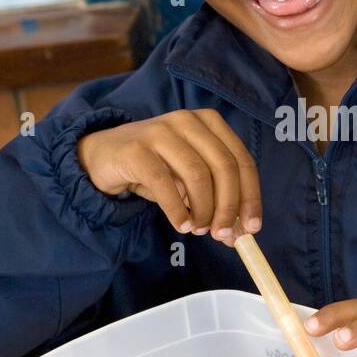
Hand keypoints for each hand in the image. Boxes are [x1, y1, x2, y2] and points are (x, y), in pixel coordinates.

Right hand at [77, 110, 260, 240]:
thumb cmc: (154, 168)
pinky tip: (181, 225)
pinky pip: (165, 183)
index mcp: (209, 123)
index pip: (241, 160)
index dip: (250, 196)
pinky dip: (177, 210)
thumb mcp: (189, 179)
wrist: (103, 157)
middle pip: (224, 167)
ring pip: (197, 175)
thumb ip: (215, 199)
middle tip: (223, 235)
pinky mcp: (136, 149)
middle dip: (228, 207)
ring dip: (203, 210)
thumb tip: (239, 233)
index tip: (252, 228)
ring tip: (198, 229)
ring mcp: (161, 131)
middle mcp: (188, 121)